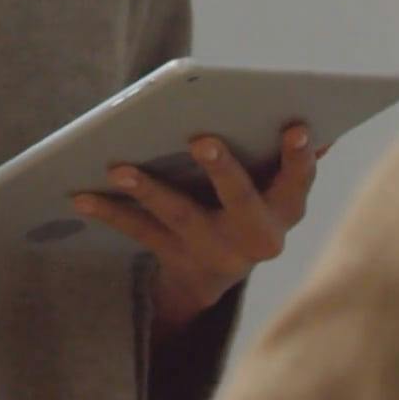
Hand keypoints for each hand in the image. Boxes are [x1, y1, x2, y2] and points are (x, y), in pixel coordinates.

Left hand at [74, 126, 318, 332]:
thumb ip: (290, 160)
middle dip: (223, 170)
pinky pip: (139, 231)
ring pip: (180, 216)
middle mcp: (253, 237)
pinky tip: (81, 194)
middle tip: (202, 139)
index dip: (299, 158)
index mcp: (285, 211)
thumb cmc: (248, 207)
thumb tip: (317, 122)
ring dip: (148, 190)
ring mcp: (212, 251)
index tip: (296, 128)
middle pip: (239, 201)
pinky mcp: (174, 258)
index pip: (297, 182)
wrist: (215, 277)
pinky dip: (109, 211)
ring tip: (119, 167)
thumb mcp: (276, 189)